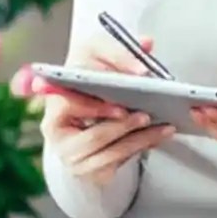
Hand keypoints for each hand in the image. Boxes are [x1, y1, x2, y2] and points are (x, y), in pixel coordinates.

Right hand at [40, 32, 176, 186]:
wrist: (88, 99)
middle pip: (92, 138)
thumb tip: (146, 45)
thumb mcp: (98, 51)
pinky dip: (140, 149)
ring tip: (163, 127)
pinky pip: (118, 163)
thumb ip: (120, 49)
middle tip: (147, 116)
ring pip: (109, 153)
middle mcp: (57, 135)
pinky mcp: (91, 171)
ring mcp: (73, 157)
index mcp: (53, 104)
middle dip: (122, 128)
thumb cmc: (88, 72)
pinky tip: (158, 137)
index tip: (121, 108)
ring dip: (139, 140)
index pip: (69, 107)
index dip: (94, 109)